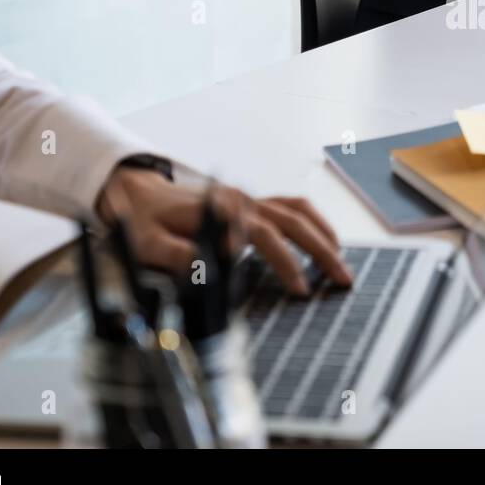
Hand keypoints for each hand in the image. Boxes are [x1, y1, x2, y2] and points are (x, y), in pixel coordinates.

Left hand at [95, 166, 352, 295]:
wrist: (141, 195)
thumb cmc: (146, 223)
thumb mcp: (149, 244)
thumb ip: (180, 254)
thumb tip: (216, 263)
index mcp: (222, 212)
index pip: (266, 237)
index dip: (287, 263)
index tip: (302, 289)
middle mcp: (243, 202)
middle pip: (294, 221)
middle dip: (322, 250)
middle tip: (344, 279)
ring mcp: (251, 200)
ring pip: (298, 211)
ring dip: (324, 234)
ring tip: (343, 262)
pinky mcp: (253, 203)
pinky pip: (292, 205)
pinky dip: (314, 221)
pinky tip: (326, 239)